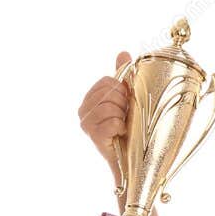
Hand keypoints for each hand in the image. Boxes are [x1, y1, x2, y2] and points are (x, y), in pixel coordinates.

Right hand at [77, 52, 132, 185]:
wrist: (131, 162)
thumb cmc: (129, 132)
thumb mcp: (127, 101)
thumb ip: (123, 78)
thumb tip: (123, 53)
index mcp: (89, 99)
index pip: (107, 81)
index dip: (122, 91)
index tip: (125, 105)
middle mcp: (83, 111)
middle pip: (110, 91)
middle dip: (123, 104)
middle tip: (124, 118)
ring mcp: (86, 124)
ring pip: (111, 106)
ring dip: (123, 117)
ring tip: (122, 127)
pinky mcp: (94, 136)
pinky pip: (113, 122)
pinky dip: (121, 128)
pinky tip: (120, 136)